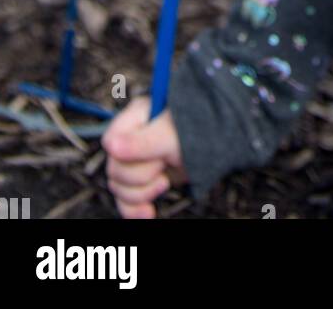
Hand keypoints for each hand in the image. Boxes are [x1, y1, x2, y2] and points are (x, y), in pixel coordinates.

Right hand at [102, 97, 187, 218]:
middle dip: (141, 176)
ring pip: (119, 188)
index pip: (110, 142)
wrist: (221, 145)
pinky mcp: (144, 181)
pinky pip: (126, 201)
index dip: (127, 155)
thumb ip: (143, 142)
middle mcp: (131, 139)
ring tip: (165, 182)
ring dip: (141, 193)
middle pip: (115, 170)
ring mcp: (137, 161)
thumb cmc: (199, 131)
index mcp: (135, 119)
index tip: (155, 155)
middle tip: (165, 165)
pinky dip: (134, 210)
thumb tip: (111, 146)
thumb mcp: (173, 136)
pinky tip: (148, 213)